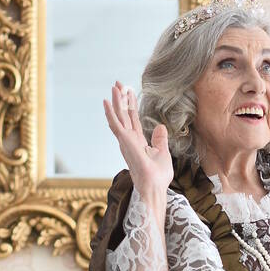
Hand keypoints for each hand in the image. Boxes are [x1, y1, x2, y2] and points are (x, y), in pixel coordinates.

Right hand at [102, 81, 172, 202]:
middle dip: (121, 98)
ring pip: (119, 117)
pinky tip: (106, 102)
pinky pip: (115, 125)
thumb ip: (160, 139)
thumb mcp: (162, 153)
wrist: (154, 187)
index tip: (129, 91)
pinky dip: (110, 113)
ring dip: (116, 101)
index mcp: (138, 141)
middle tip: (118, 82)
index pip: (133, 119)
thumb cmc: (158, 176)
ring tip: (114, 86)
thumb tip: (160, 126)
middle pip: (124, 115)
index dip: (130, 105)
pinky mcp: (124, 142)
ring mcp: (125, 141)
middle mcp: (129, 140)